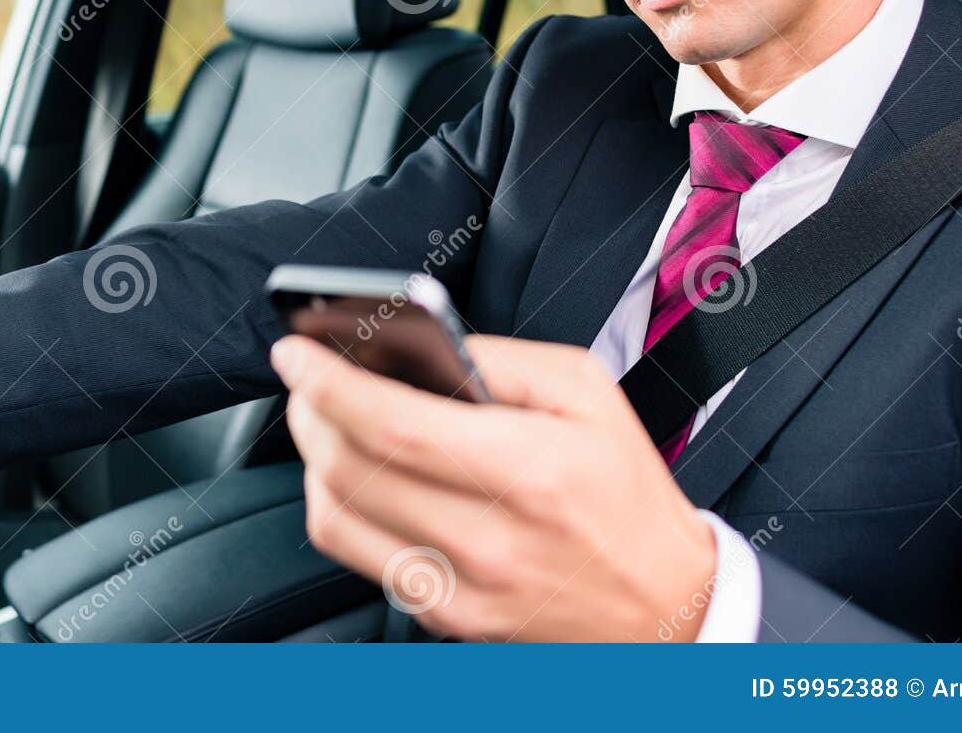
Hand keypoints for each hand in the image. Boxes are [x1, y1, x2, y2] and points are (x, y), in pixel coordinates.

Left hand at [272, 332, 718, 641]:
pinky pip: (359, 556)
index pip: (394, 427)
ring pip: (337, 518)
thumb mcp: (586, 393)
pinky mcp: (447, 618)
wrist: (665, 605)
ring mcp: (462, 589)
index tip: (296, 350)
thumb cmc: (626, 492)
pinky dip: (339, 506)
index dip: (328, 384)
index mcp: (528, 470)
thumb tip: (419, 342)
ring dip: (313, 459)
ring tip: (323, 420)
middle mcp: (489, 539)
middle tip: (305, 377)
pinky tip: (354, 474)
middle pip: (352, 469)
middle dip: (308, 410)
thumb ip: (500, 359)